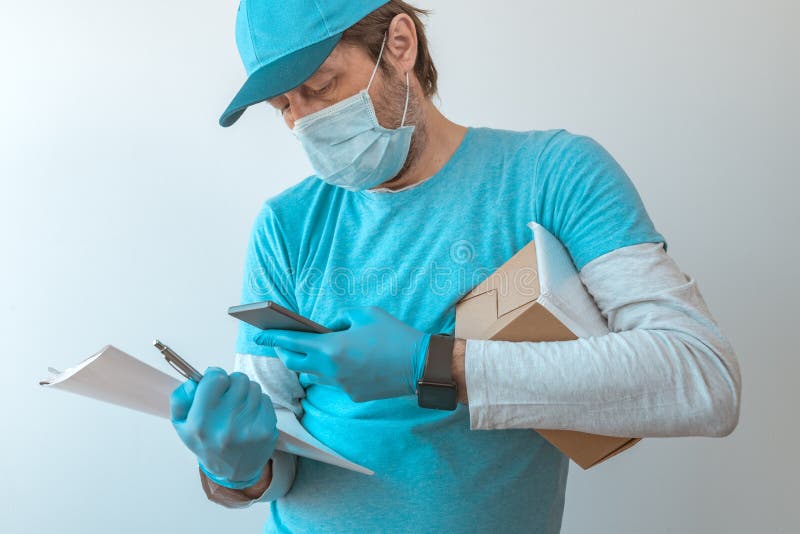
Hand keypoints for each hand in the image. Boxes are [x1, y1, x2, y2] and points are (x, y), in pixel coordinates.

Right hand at [170, 367, 278, 489]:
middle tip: (228, 396)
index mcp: (201, 422)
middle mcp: (225, 426)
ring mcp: (248, 428)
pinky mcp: (266, 430)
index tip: (216, 383)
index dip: (215, 377)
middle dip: (232, 383)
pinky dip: (258, 403)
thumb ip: (180, 398)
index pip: (215, 379)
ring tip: (238, 408)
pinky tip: (250, 416)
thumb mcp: (182, 424)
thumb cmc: (206, 442)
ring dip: (246, 392)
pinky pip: (265, 399)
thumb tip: (194, 381)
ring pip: (253, 387)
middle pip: (238, 379)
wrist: (232, 471)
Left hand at [254, 306, 430, 402]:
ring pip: (311, 376)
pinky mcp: (352, 395)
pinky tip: (344, 363)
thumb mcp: (365, 313)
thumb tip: (329, 327)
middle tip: (282, 342)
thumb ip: (340, 318)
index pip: (291, 342)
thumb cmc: (393, 334)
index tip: (259, 333)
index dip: (272, 337)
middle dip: (284, 352)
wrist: (419, 365)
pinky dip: (332, 372)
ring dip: (307, 364)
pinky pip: (333, 383)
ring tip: (312, 352)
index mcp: (331, 347)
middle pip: (293, 363)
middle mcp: (330, 369)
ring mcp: (340, 385)